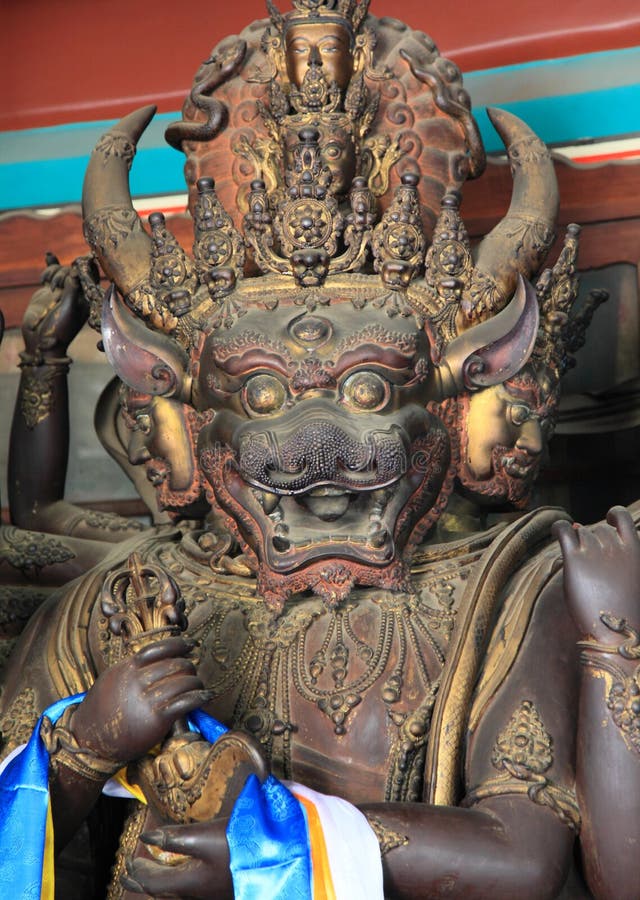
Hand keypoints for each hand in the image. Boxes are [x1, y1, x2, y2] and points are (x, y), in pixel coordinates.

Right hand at [22, 254, 93, 356]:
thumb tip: (76, 271)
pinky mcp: (51, 290)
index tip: (79, 260)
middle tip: (55, 286)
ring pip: (62, 270)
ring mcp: (64, 290)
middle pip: (74, 270)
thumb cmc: (60, 329)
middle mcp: (78, 292)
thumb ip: (73, 290)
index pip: (92, 276)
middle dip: (64, 273)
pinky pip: (52, 273)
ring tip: (47, 284)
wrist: (42, 340)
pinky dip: (51, 265)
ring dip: (54, 272)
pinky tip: (49, 255)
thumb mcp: (69, 310)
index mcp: (88, 298)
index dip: (87, 266)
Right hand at [71, 636, 211, 763]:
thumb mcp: (111, 679)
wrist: (88, 741)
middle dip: (188, 667)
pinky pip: (184, 703)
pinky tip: (205, 696)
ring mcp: (146, 700)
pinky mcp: (156, 720)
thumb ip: (131, 667)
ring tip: (199, 686)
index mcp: (127, 669)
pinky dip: (199, 697)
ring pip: (182, 682)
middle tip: (192, 672)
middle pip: (174, 665)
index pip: (158, 649)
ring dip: (195, 683)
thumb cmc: (100, 711)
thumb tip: (155, 658)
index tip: (190, 644)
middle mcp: (137, 681)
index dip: (178, 644)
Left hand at [121, 820, 232, 897]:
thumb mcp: (206, 836)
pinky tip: (184, 877)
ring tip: (154, 876)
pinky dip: (178, 886)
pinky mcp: (223, 890)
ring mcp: (211, 895)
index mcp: (189, 883)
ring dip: (161, 886)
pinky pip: (191, 893)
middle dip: (145, 883)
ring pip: (177, 895)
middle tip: (132, 872)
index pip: (153, 883)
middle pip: (163, 894)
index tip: (129, 861)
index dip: (139, 873)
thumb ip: (175, 837)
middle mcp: (197, 895)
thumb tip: (147, 838)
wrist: (282, 862)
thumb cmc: (242, 847)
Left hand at [553, 506, 639, 643]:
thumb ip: (609, 552)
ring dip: (578, 542)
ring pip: (581, 532)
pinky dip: (558, 528)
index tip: (607, 521)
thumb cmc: (622, 610)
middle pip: (597, 529)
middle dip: (593, 541)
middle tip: (591, 565)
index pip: (621, 517)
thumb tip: (579, 525)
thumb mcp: (626, 577)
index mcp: (634, 549)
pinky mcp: (574, 559)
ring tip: (580, 564)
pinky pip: (562, 530)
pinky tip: (557, 532)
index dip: (613, 515)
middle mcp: (615, 546)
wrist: (616, 633)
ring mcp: (594, 551)